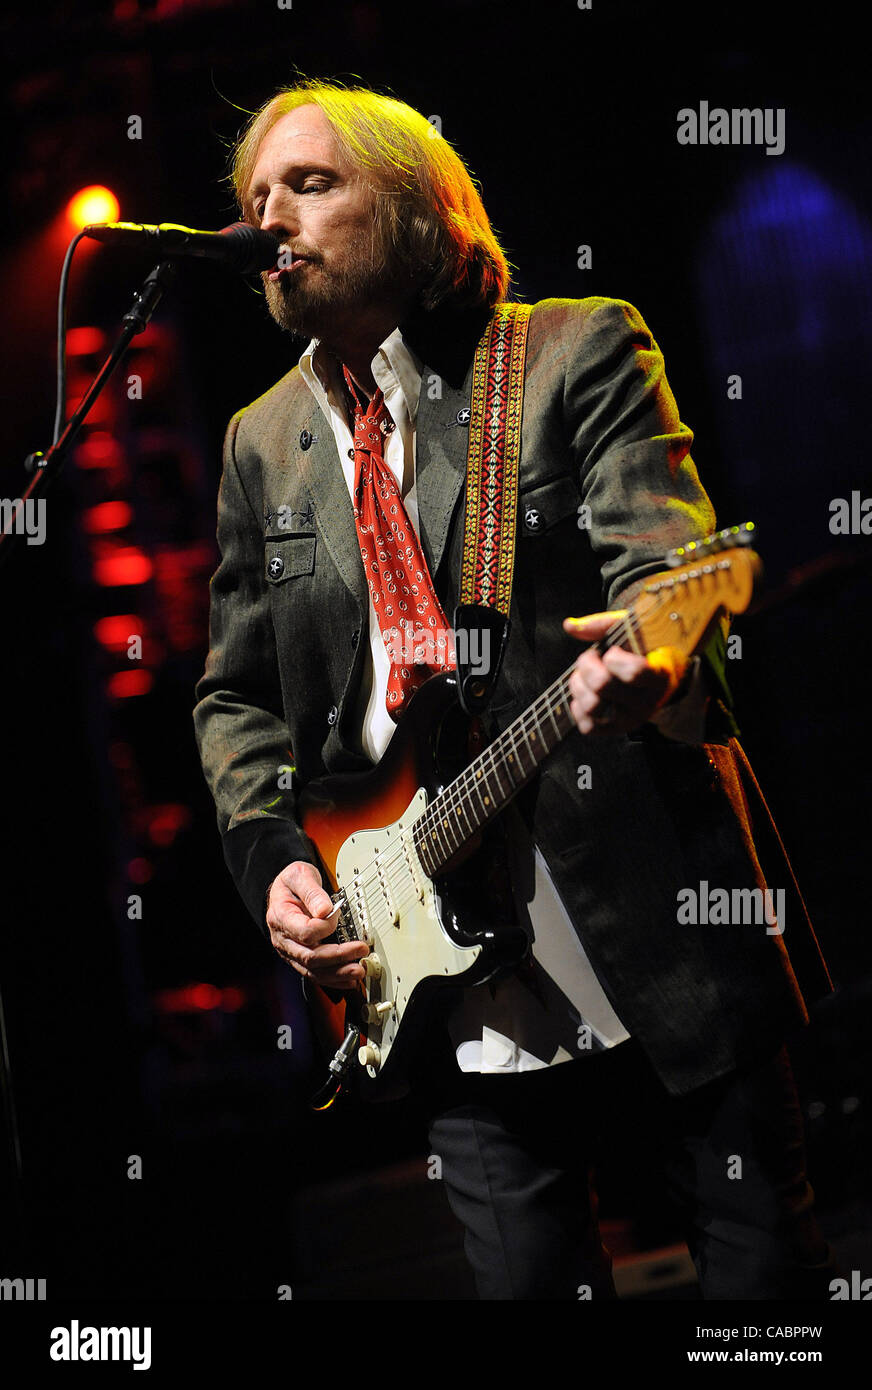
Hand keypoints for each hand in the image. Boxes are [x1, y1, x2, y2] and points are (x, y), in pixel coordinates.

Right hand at [265, 860, 368, 990]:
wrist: (285, 891)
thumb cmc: (292, 884)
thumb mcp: (300, 876)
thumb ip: (312, 892)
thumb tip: (325, 910)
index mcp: (281, 918)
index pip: (305, 932)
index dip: (326, 926)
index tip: (338, 914)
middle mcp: (283, 940)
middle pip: (310, 957)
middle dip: (338, 957)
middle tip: (360, 950)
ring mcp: (291, 952)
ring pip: (313, 971)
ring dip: (338, 974)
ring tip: (358, 971)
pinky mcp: (300, 958)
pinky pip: (315, 974)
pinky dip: (334, 979)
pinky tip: (349, 980)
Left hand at [562, 611, 687, 736]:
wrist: (657, 680)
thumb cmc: (643, 649)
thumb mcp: (632, 630)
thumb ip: (602, 624)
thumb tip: (569, 626)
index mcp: (658, 676)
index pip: (633, 672)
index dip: (613, 658)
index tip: (613, 652)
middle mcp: (647, 702)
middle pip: (602, 685)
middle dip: (587, 664)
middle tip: (591, 657)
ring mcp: (631, 719)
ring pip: (591, 705)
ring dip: (579, 684)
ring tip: (585, 675)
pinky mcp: (616, 730)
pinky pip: (588, 727)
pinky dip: (579, 708)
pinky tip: (585, 692)